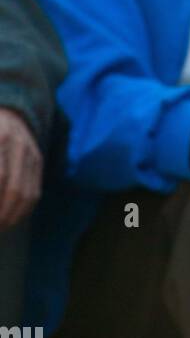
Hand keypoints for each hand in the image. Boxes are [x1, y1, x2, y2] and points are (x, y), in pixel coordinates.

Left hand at [0, 108, 43, 230]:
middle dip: (0, 214)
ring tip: (0, 227)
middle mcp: (19, 145)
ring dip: (11, 217)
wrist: (9, 110)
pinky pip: (35, 192)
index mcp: (0, 137)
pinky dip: (23, 211)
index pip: (0, 176)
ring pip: (26, 194)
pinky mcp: (38, 161)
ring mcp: (32, 153)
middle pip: (13, 189)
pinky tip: (10, 220)